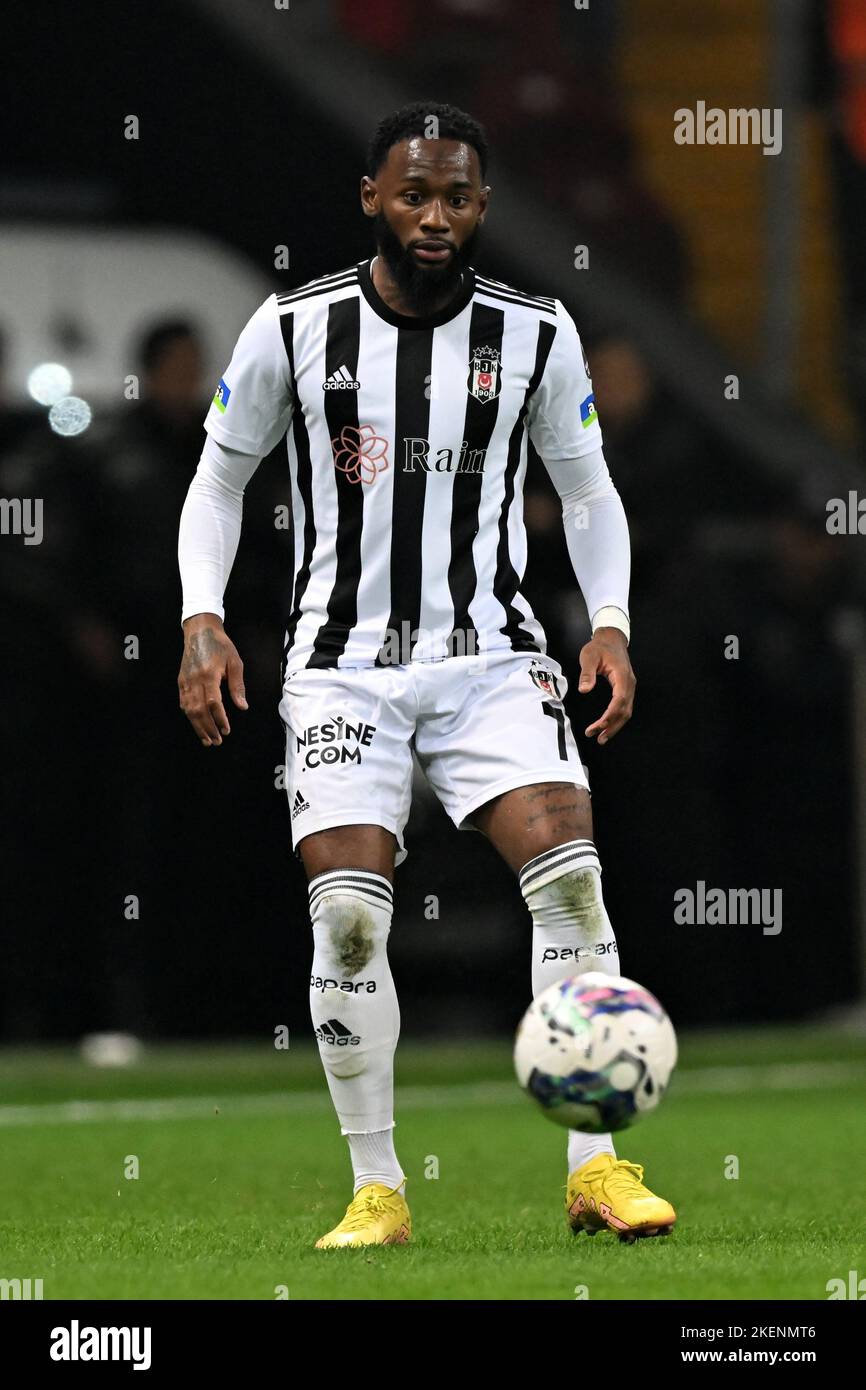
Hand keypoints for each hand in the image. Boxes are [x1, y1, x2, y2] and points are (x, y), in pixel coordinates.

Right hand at [178, 615, 247, 745]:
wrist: (200, 631)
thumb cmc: (221, 645)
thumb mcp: (235, 662)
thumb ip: (237, 685)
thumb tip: (242, 707)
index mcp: (209, 674)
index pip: (213, 703)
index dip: (219, 719)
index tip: (226, 730)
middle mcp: (194, 680)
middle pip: (199, 710)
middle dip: (208, 728)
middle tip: (217, 741)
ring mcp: (185, 681)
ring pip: (189, 710)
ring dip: (198, 727)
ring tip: (207, 739)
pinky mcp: (181, 681)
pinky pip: (183, 703)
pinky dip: (190, 716)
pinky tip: (196, 725)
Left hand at [578, 627, 634, 744]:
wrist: (611, 639)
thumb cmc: (600, 647)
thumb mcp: (589, 657)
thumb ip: (587, 674)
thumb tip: (584, 690)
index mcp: (621, 676)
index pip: (619, 701)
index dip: (609, 717)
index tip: (597, 727)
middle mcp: (629, 683)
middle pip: (624, 710)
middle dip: (612, 726)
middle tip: (598, 738)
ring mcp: (629, 686)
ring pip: (626, 711)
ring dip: (615, 726)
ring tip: (602, 737)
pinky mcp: (626, 688)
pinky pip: (624, 707)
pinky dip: (617, 719)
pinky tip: (608, 726)